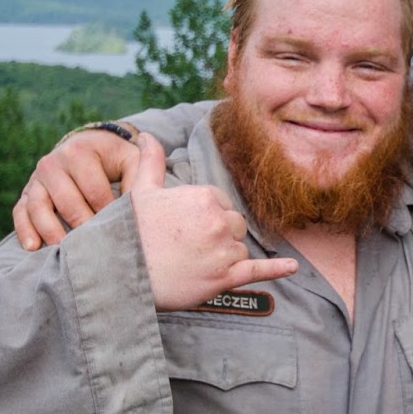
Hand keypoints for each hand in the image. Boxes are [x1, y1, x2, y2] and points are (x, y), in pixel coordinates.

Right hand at [13, 128, 143, 250]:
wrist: (87, 146)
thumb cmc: (114, 160)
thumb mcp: (131, 160)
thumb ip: (140, 177)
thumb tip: (141, 206)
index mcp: (79, 152)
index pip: (94, 192)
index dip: (109, 214)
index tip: (121, 233)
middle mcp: (52, 163)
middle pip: (67, 203)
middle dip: (83, 228)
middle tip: (98, 252)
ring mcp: (36, 179)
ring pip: (39, 208)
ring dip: (52, 232)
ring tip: (64, 253)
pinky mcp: (27, 193)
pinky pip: (20, 212)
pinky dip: (25, 230)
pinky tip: (33, 248)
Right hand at [126, 134, 298, 309]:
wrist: (120, 272)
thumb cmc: (129, 231)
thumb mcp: (141, 191)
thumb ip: (151, 162)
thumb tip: (147, 135)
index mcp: (205, 196)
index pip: (223, 206)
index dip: (207, 218)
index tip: (186, 229)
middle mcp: (219, 221)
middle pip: (236, 227)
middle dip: (219, 237)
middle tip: (189, 248)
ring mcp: (224, 250)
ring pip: (240, 250)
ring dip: (224, 258)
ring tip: (192, 264)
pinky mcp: (225, 278)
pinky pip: (259, 270)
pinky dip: (277, 270)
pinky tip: (292, 268)